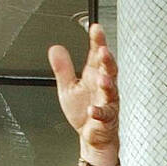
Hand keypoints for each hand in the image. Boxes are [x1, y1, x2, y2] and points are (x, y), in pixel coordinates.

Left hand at [48, 22, 118, 165]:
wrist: (92, 137)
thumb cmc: (84, 111)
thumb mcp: (68, 87)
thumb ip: (63, 68)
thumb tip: (55, 48)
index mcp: (93, 75)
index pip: (97, 54)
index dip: (98, 41)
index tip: (96, 29)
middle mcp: (103, 87)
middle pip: (109, 69)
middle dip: (107, 60)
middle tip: (103, 50)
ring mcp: (108, 103)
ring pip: (111, 91)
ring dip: (108, 84)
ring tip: (102, 78)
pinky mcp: (107, 119)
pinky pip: (104, 115)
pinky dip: (98, 112)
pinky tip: (92, 109)